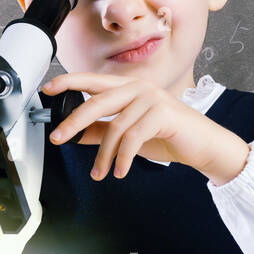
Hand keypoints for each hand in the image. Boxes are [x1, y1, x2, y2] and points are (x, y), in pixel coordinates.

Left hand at [41, 73, 248, 183]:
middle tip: (58, 138)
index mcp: (129, 88)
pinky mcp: (163, 114)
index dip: (68, 82)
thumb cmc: (168, 136)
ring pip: (115, 127)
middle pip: (97, 102)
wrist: (204, 146)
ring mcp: (152, 98)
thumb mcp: (128, 134)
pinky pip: (132, 138)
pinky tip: (119, 171)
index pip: (92, 81)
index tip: (48, 89)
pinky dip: (122, 158)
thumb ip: (101, 131)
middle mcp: (139, 88)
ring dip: (103, 155)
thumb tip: (73, 133)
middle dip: (73, 121)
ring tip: (100, 173)